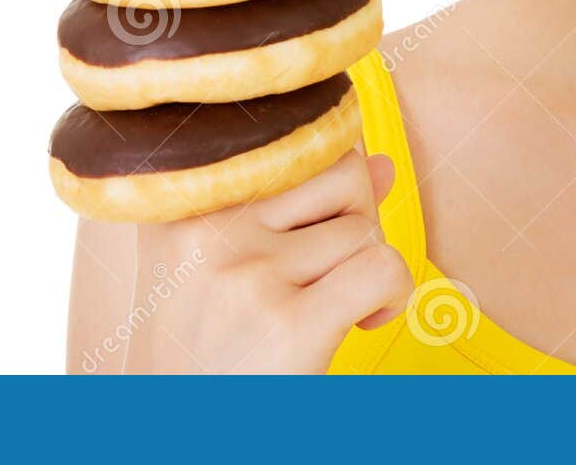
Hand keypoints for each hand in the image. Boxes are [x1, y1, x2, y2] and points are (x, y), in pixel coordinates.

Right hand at [123, 149, 410, 372]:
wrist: (181, 437)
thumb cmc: (209, 360)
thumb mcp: (230, 274)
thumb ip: (299, 210)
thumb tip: (380, 163)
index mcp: (182, 208)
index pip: (290, 140)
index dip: (329, 183)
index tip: (324, 224)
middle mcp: (206, 232)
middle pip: (337, 173)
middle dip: (356, 220)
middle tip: (330, 272)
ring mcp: (246, 275)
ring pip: (364, 227)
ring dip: (370, 267)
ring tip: (338, 304)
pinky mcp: (288, 325)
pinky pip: (383, 268)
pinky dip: (394, 296)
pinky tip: (363, 322)